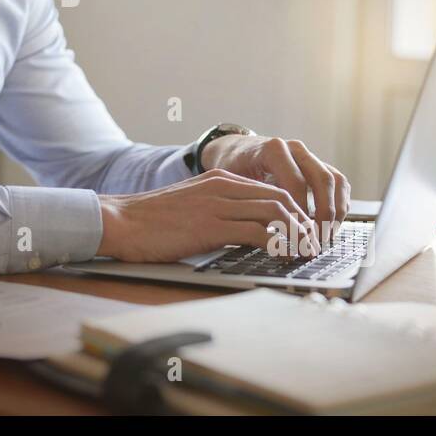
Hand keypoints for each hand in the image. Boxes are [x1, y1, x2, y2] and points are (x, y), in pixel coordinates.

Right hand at [95, 168, 322, 261]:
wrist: (121, 221)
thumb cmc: (151, 220)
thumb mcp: (191, 205)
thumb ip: (219, 211)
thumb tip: (246, 232)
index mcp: (219, 180)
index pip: (271, 190)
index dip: (295, 211)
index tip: (305, 231)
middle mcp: (222, 187)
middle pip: (280, 198)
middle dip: (303, 222)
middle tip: (314, 243)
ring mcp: (217, 205)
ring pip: (274, 212)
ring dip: (296, 234)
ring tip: (306, 252)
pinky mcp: (210, 227)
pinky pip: (256, 233)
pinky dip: (277, 244)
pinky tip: (283, 256)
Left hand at [200, 134, 350, 243]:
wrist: (236, 151)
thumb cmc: (233, 168)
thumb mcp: (233, 182)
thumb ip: (249, 199)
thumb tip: (265, 232)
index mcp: (273, 150)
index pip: (297, 182)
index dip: (300, 211)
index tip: (298, 233)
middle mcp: (295, 149)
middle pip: (323, 179)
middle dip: (324, 213)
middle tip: (317, 238)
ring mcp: (309, 156)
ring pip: (336, 180)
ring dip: (336, 211)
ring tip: (325, 235)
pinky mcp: (318, 165)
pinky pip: (338, 183)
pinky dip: (339, 205)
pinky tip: (330, 226)